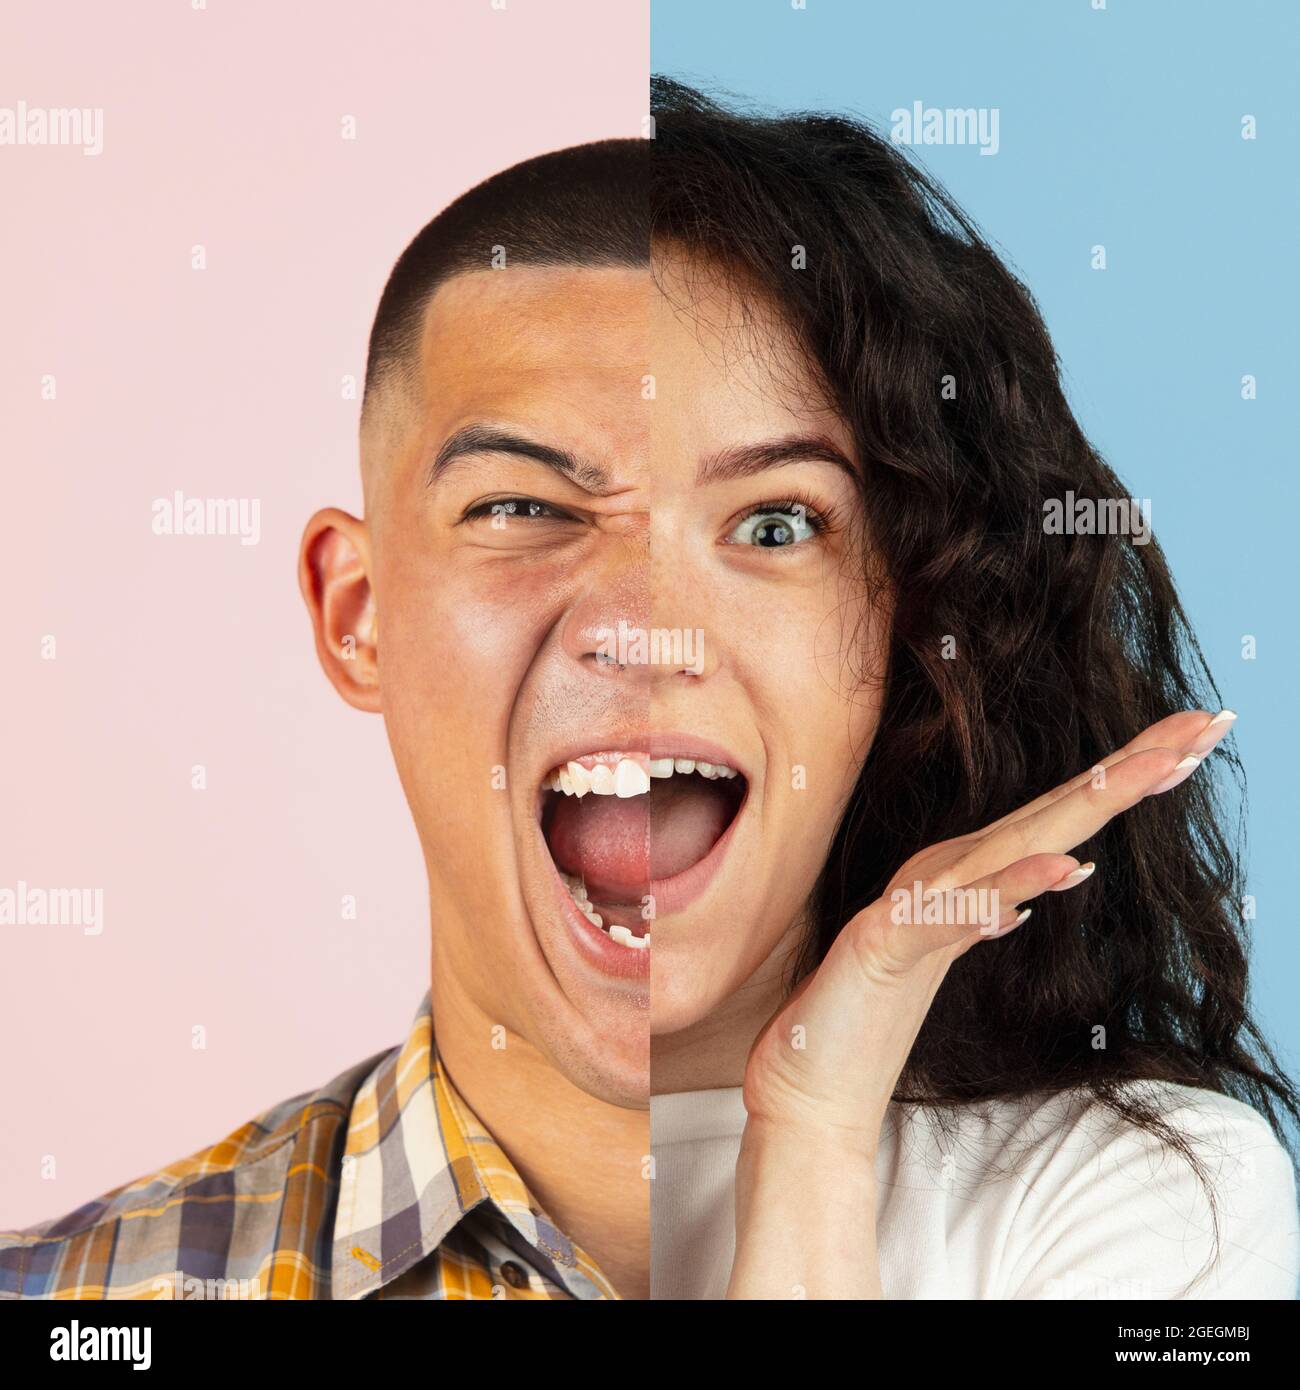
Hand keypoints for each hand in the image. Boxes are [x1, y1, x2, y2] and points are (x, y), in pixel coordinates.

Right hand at [739, 707, 1237, 1155]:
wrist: (806, 1090)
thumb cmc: (866, 1022)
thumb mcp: (941, 951)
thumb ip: (989, 905)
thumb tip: (1063, 869)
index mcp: (959, 876)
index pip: (1057, 820)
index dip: (1126, 777)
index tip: (1198, 738)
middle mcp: (941, 878)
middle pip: (1050, 815)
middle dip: (1129, 767)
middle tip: (1206, 723)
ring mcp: (912, 909)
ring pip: (1010, 847)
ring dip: (1084, 807)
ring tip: (1155, 770)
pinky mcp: (883, 948)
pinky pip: (953, 916)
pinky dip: (1006, 889)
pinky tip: (1065, 873)